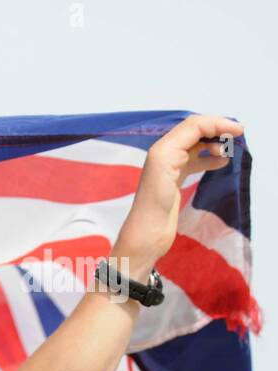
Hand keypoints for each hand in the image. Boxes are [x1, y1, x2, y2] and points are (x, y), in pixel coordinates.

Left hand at [112, 114, 243, 279]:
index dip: (216, 123)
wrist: (147, 233)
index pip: (193, 125)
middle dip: (217, 130)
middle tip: (236, 138)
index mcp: (162, 148)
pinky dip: (210, 158)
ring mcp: (170, 167)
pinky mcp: (175, 180)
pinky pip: (195, 161)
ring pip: (197, 146)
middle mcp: (164, 154)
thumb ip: (182, 143)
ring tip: (228, 152)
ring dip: (214, 143)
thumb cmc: (153, 202)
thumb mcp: (165, 164)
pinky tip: (222, 162)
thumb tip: (201, 129)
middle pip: (195, 131)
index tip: (238, 130)